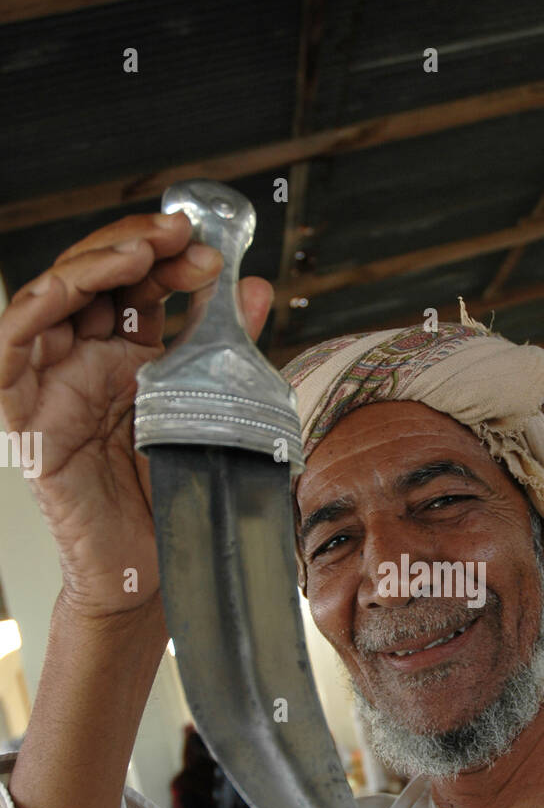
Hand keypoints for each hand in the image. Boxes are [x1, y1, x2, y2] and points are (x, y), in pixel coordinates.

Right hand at [0, 211, 272, 620]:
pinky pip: (7, 359)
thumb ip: (226, 352)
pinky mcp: (30, 423)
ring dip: (86, 266)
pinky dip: (26, 317)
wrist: (162, 570)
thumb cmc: (180, 497)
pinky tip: (61, 291)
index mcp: (129, 356)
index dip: (166, 256)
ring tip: (137, 253)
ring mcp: (55, 387)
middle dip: (133, 245)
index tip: (212, 249)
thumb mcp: (213, 410)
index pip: (134, 283)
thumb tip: (254, 289)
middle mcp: (87, 361)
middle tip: (180, 237)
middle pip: (91, 278)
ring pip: (46, 301)